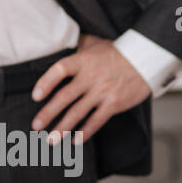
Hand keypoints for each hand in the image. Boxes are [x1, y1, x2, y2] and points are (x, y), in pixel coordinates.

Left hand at [30, 33, 151, 145]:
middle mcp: (90, 77)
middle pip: (65, 97)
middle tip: (36, 126)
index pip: (60, 70)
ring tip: (51, 140)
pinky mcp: (114, 103)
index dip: (46, 83)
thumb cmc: (117, 51)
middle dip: (48, 113)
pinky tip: (75, 141)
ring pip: (78, 112)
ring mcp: (102, 92)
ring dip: (63, 128)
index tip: (35, 96)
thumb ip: (77, 44)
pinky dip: (86, 132)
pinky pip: (97, 120)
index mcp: (82, 61)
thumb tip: (61, 41)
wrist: (146, 59)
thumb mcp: (94, 42)